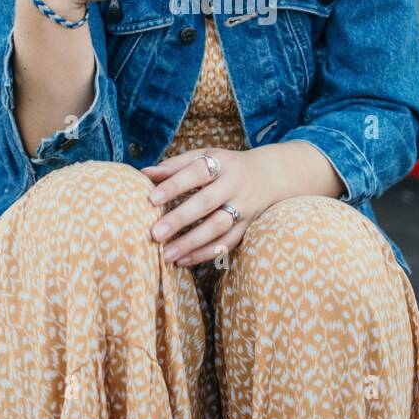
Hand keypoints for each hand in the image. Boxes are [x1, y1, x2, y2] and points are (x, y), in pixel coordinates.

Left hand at [140, 147, 279, 267]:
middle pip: (207, 203)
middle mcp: (235, 185)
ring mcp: (243, 208)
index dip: (175, 185)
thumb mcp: (206, 157)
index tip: (151, 199)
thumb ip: (176, 165)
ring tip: (166, 254)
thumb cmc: (228, 166)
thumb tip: (144, 173)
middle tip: (155, 234)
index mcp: (223, 163)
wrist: (274, 175)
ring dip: (191, 243)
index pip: (197, 172)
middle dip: (180, 219)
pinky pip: (227, 244)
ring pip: (218, 228)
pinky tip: (183, 261)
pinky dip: (205, 254)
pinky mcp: (247, 227)